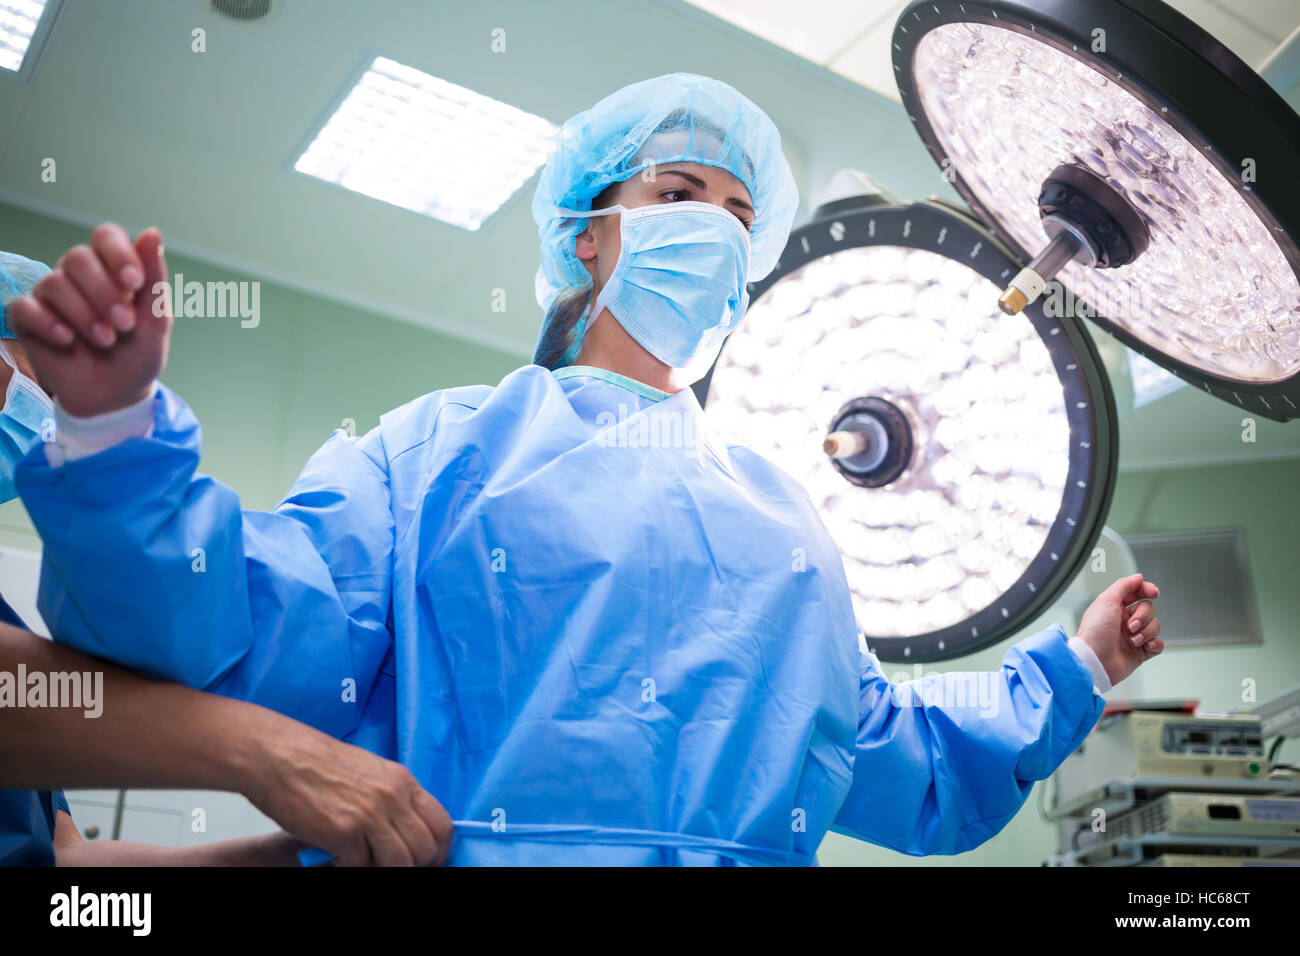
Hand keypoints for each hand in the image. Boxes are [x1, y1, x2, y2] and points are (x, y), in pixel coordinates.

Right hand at [9, 224, 172, 416]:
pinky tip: (68, 340)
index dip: (118, 254)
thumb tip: (152, 232)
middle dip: (104, 292)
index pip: (106, 235)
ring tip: (106, 340)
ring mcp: (51, 295)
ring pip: (54, 282)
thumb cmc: (137, 354)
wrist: (115, 395)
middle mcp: (78, 275)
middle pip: (78, 257)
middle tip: (124, 324)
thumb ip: (155, 279)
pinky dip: (48, 324)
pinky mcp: (28, 319)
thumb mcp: (156, 322)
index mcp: (111, 268)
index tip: (135, 283)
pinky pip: (24, 307)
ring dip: (84, 314)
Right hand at [244, 721, 453, 866]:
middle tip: (393, 866)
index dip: (439, 851)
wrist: (279, 756)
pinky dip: (350, 866)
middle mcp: (392, 797)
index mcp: (402, 781)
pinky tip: (337, 856)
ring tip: (363, 860)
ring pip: (399, 863)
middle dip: (413, 865)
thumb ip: (394, 797)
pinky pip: (361, 866)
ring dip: (383, 868)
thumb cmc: (319, 762)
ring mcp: (370, 815)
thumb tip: (408, 829)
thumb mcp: (371, 770)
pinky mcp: (344, 833)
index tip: (430, 861)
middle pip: (424, 850)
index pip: (442, 825)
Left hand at [1076, 572, 1163, 686]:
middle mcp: (1124, 620)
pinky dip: (1154, 644)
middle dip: (1143, 616)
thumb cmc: (1095, 632)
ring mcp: (1133, 636)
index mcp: (1114, 607)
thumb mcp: (1106, 600)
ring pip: (1155, 626)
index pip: (1136, 593)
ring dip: (1146, 631)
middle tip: (1130, 625)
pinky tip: (1144, 646)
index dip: (1146, 590)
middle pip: (1148, 608)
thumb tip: (1138, 577)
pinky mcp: (1141, 652)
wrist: (1095, 661)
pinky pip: (1158, 644)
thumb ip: (1123, 586)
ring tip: (1132, 639)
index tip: (1153, 592)